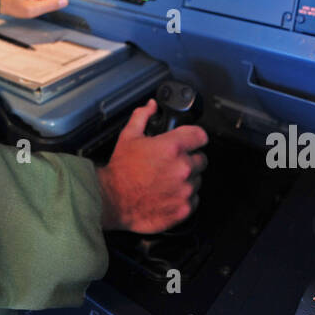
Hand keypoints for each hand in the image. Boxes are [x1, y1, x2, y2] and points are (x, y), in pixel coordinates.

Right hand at [96, 100, 207, 232]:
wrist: (113, 201)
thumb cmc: (120, 171)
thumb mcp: (128, 136)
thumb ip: (142, 116)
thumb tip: (151, 106)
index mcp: (172, 147)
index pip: (201, 136)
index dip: (195, 137)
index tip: (191, 141)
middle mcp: (183, 168)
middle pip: (201, 159)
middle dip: (189, 159)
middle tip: (172, 163)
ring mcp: (185, 190)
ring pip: (197, 180)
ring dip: (187, 179)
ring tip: (167, 180)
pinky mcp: (184, 208)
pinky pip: (193, 199)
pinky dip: (184, 197)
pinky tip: (168, 194)